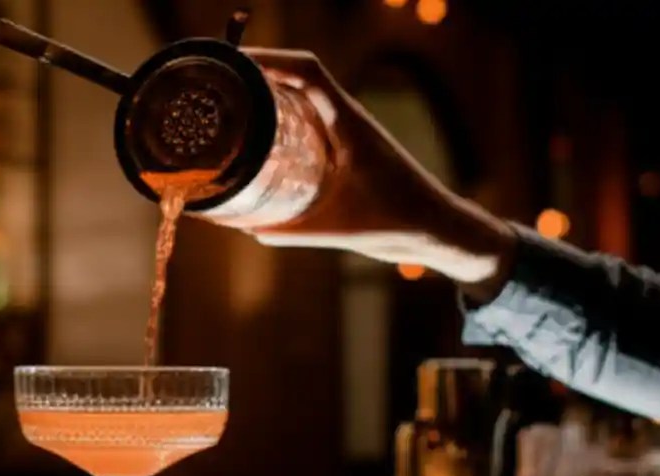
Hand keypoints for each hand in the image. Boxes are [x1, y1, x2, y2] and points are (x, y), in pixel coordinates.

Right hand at [241, 48, 515, 298]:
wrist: (437, 229)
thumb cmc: (397, 223)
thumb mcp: (338, 230)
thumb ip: (290, 232)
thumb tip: (247, 230)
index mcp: (350, 125)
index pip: (309, 73)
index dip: (271, 60)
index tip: (236, 64)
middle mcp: (350, 119)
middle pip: (302, 75)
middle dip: (262, 71)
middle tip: (223, 83)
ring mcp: (351, 129)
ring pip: (309, 93)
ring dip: (275, 87)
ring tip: (234, 99)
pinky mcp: (351, 145)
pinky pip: (314, 115)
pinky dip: (289, 113)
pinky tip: (265, 132)